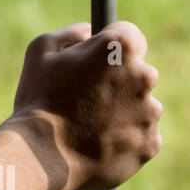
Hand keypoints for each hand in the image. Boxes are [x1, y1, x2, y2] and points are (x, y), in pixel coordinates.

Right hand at [9, 21, 162, 189]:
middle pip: (138, 71)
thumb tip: (89, 32)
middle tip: (85, 96)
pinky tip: (96, 143)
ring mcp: (151, 113)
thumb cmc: (38, 100)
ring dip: (121, 110)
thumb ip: (70, 33)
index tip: (95, 59)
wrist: (42, 157)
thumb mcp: (40, 52)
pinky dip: (124, 138)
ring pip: (140, 105)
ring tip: (87, 124)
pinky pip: (141, 135)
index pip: (129, 33)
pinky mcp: (151, 144)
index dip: (108, 45)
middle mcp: (144, 77)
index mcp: (119, 49)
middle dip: (117, 79)